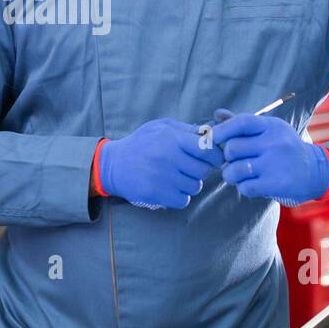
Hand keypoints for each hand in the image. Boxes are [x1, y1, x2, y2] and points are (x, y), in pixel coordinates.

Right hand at [98, 118, 223, 209]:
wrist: (113, 165)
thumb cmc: (141, 143)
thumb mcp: (161, 127)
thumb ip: (186, 129)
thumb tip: (212, 133)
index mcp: (172, 138)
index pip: (208, 149)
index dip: (215, 155)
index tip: (211, 158)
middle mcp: (168, 156)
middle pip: (204, 170)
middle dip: (202, 170)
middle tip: (190, 168)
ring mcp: (163, 177)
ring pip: (195, 187)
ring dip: (190, 184)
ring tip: (177, 177)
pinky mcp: (157, 193)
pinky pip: (184, 200)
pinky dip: (180, 197)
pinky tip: (170, 188)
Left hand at [211, 111, 328, 205]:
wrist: (313, 171)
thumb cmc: (284, 148)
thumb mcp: (269, 131)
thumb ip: (242, 123)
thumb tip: (216, 114)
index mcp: (271, 126)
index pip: (242, 122)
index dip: (222, 130)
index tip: (212, 137)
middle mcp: (275, 143)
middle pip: (233, 148)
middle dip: (227, 157)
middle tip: (233, 161)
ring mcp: (276, 164)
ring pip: (235, 170)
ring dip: (230, 175)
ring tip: (237, 174)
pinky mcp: (277, 183)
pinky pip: (245, 187)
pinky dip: (243, 188)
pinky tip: (251, 184)